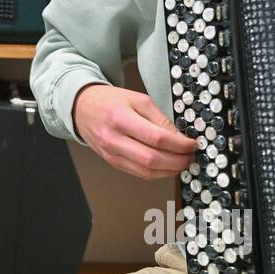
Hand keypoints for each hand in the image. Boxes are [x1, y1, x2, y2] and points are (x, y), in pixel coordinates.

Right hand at [72, 83, 197, 179]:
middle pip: (152, 159)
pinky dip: (156, 173)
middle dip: (177, 161)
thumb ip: (159, 118)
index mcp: (120, 118)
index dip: (179, 144)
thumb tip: (179, 138)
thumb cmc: (109, 101)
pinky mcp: (112, 162)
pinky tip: (166, 167)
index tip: (192, 144)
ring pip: (146, 172)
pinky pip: (138, 174)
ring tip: (182, 163)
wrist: (82, 108)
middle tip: (190, 156)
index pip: (156, 138)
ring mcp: (111, 154)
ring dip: (169, 171)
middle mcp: (114, 139)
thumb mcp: (138, 99)